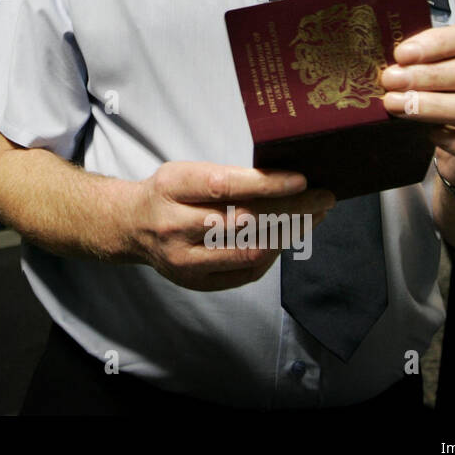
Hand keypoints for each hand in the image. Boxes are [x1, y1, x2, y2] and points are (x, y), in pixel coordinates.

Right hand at [130, 162, 334, 291]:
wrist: (131, 227)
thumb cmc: (168, 194)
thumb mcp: (185, 172)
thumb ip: (225, 177)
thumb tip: (285, 179)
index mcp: (171, 188)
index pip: (223, 186)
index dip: (265, 184)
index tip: (301, 179)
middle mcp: (174, 226)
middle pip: (242, 222)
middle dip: (291, 209)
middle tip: (323, 198)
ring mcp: (184, 260)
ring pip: (249, 250)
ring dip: (289, 233)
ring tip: (314, 216)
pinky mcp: (196, 282)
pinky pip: (246, 271)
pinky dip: (273, 252)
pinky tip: (288, 236)